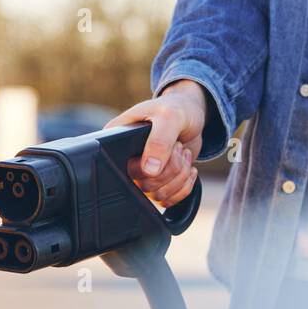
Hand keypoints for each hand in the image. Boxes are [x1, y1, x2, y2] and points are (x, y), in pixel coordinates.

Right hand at [105, 80, 206, 206]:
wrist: (191, 114)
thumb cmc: (177, 109)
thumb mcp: (169, 116)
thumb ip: (159, 141)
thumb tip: (150, 171)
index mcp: (116, 141)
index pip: (123, 169)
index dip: (150, 164)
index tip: (169, 145)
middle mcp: (125, 160)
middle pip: (144, 185)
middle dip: (171, 168)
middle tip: (178, 147)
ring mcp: (142, 173)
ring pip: (157, 195)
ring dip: (180, 176)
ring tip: (184, 154)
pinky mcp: (157, 182)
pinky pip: (168, 200)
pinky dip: (184, 186)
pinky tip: (189, 168)